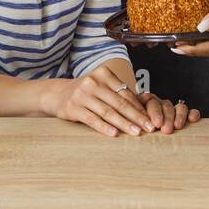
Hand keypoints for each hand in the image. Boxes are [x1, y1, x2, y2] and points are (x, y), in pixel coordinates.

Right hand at [41, 65, 158, 136]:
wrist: (57, 94)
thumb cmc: (87, 93)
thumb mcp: (103, 88)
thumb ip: (121, 94)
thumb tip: (147, 101)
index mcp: (104, 74)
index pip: (126, 93)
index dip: (140, 107)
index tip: (151, 119)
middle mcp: (93, 81)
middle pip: (119, 102)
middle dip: (136, 117)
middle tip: (148, 128)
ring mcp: (82, 94)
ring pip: (107, 111)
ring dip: (123, 123)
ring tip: (135, 132)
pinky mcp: (73, 107)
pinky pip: (92, 119)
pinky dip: (104, 127)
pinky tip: (114, 134)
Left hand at [139, 91, 200, 132]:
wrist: (136, 132)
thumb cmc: (133, 128)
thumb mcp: (132, 120)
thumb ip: (136, 111)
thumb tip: (145, 95)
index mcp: (144, 103)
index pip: (152, 103)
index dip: (155, 113)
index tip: (156, 124)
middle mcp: (159, 104)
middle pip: (166, 105)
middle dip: (167, 117)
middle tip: (166, 130)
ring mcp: (170, 109)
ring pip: (178, 107)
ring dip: (179, 116)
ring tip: (178, 127)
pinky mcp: (182, 116)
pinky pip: (188, 112)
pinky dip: (191, 114)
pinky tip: (193, 118)